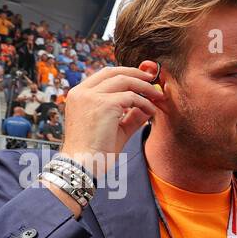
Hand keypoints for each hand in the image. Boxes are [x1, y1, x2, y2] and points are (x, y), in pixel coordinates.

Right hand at [59, 61, 164, 176]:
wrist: (83, 165)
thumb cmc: (95, 152)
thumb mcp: (114, 129)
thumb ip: (130, 116)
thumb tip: (147, 107)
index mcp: (79, 95)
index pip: (103, 75)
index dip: (124, 74)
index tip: (140, 79)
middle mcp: (82, 92)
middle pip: (113, 72)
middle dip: (136, 73)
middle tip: (152, 80)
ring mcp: (92, 97)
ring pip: (124, 80)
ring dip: (144, 86)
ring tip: (157, 95)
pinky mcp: (105, 105)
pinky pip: (131, 97)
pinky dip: (144, 102)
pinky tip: (151, 111)